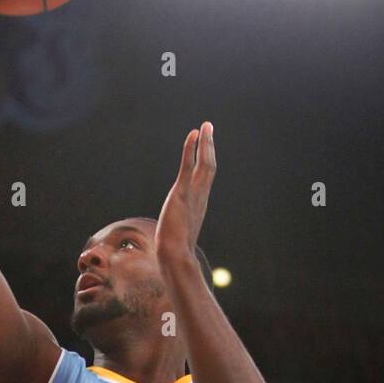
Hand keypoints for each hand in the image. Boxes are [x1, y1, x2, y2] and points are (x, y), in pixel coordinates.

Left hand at [155, 122, 215, 265]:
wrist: (176, 256)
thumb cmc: (175, 252)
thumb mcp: (178, 238)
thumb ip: (179, 234)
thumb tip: (173, 247)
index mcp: (199, 204)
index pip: (205, 178)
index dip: (206, 161)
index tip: (206, 149)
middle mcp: (200, 196)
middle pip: (210, 166)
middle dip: (209, 146)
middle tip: (208, 128)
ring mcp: (193, 194)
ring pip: (205, 163)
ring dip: (205, 143)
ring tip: (205, 126)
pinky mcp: (181, 192)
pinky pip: (189, 165)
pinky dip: (192, 149)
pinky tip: (193, 134)